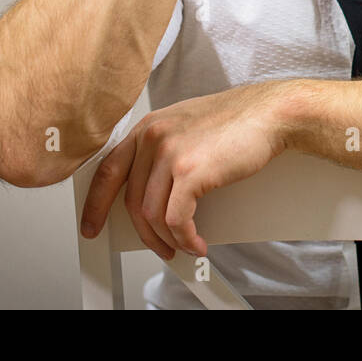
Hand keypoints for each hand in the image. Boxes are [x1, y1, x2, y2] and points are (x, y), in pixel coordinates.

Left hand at [79, 80, 294, 259]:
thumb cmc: (237, 120)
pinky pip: (176, 220)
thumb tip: (153, 192)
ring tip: (183, 247)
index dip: (96, 203)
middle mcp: (153, 137)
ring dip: (168, 240)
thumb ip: (163, 150)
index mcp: (149, 127)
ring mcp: (170, 153)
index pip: (109, 170)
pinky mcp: (190, 172)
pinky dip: (185, 239)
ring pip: (153, 215)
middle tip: (159, 247)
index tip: (92, 224)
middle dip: (145, 234)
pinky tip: (196, 243)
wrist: (269, 113)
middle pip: (132, 201)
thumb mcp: (186, 126)